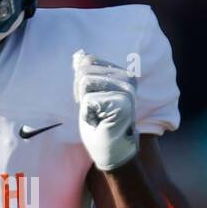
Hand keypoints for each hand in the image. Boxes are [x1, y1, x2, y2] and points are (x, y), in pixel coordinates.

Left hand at [73, 49, 137, 170]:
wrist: (111, 152)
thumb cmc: (100, 126)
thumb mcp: (89, 95)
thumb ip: (85, 74)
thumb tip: (78, 55)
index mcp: (123, 73)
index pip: (89, 61)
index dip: (81, 82)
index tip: (92, 101)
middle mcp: (128, 79)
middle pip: (85, 70)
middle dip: (81, 93)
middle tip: (95, 111)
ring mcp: (127, 90)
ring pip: (85, 82)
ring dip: (84, 104)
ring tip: (98, 116)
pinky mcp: (122, 103)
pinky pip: (88, 100)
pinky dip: (88, 115)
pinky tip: (101, 123)